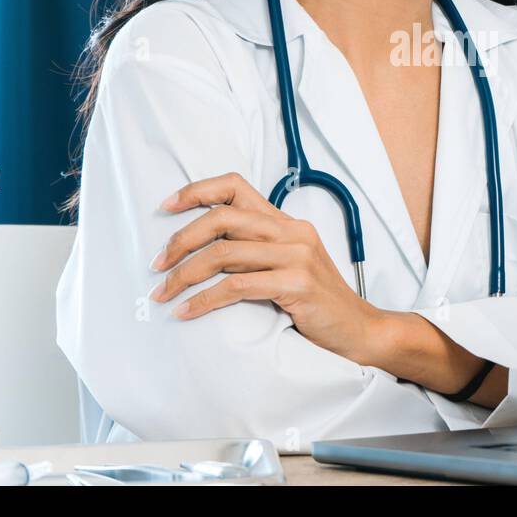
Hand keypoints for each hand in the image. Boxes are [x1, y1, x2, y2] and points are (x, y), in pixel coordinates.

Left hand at [148, 172, 384, 363]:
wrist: (359, 330)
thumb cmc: (317, 304)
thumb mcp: (288, 266)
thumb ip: (256, 251)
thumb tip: (203, 251)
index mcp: (287, 223)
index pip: (237, 186)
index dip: (198, 191)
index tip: (167, 206)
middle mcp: (292, 232)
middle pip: (222, 217)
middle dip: (180, 239)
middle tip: (157, 265)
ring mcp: (298, 257)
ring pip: (224, 252)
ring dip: (184, 274)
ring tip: (164, 293)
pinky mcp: (297, 285)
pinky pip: (237, 286)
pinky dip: (204, 299)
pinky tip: (187, 311)